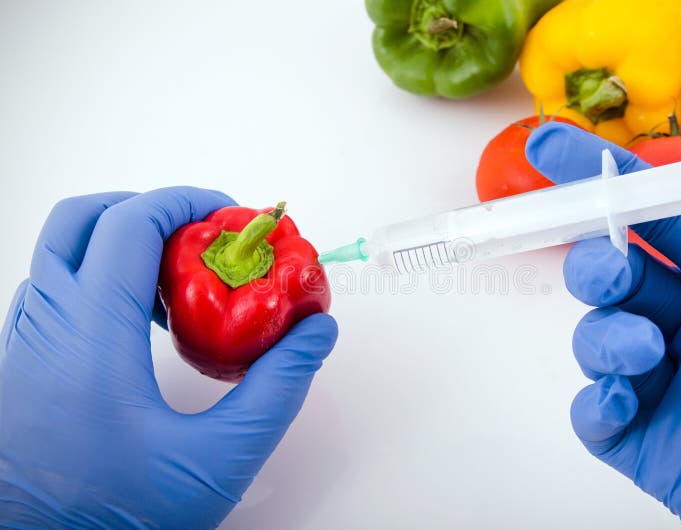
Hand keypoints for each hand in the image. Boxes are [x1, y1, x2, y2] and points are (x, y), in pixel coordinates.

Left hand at [0, 187, 337, 528]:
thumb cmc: (110, 518)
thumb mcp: (216, 462)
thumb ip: (277, 391)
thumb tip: (316, 332)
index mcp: (90, 338)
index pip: (130, 224)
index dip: (186, 202)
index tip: (230, 217)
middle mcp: (45, 327)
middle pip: (82, 219)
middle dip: (148, 208)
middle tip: (201, 235)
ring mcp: (21, 344)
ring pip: (62, 252)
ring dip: (122, 243)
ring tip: (179, 281)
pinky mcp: (17, 363)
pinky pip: (55, 289)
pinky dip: (100, 276)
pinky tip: (140, 322)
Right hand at [526, 80, 680, 528]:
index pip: (657, 215)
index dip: (601, 176)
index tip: (548, 145)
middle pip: (613, 275)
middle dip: (596, 265)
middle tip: (610, 269)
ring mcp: (668, 384)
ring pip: (598, 340)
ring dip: (605, 337)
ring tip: (648, 352)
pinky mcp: (648, 441)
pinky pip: (596, 415)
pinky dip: (597, 404)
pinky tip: (624, 403)